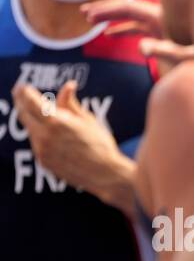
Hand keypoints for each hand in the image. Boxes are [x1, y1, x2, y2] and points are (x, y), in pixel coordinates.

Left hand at [10, 80, 134, 209]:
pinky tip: (52, 136)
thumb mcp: (87, 120)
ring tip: (43, 117)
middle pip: (22, 113)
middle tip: (22, 95)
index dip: (24, 90)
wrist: (106, 175)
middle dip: (21, 102)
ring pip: (29, 129)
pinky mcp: (43, 161)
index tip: (23, 86)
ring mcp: (42, 150)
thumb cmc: (102, 146)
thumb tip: (68, 85)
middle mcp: (44, 136)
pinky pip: (36, 143)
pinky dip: (40, 136)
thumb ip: (71, 102)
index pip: (29, 100)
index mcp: (56, 121)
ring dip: (33, 120)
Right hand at [84, 0, 193, 75]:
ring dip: (111, 19)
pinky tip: (108, 34)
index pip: (130, 9)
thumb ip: (164, 51)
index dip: (109, 11)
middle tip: (83, 12)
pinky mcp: (165, 33)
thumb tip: (141, 48)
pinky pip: (139, 28)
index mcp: (164, 18)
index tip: (89, 15)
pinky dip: (123, 29)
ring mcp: (163, 25)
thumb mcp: (187, 56)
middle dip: (105, 10)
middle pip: (128, 9)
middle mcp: (162, 18)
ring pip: (131, 18)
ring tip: (89, 20)